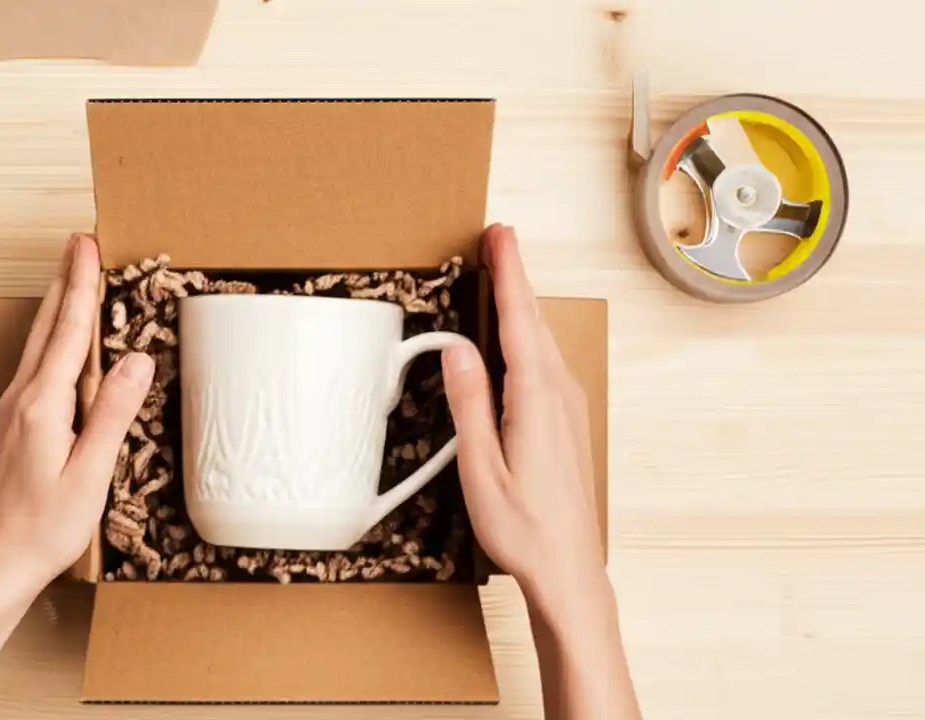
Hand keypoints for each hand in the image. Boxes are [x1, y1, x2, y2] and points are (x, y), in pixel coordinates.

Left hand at [0, 233, 154, 592]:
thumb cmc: (47, 528)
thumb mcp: (91, 473)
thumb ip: (112, 413)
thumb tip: (137, 361)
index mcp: (42, 405)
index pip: (69, 332)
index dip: (82, 285)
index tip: (88, 246)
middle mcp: (21, 399)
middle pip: (48, 327)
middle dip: (66, 281)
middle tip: (79, 243)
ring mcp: (13, 411)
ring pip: (39, 344)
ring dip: (58, 306)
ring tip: (72, 277)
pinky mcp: (15, 425)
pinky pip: (36, 366)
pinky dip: (52, 338)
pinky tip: (60, 340)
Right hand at [442, 224, 602, 602]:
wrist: (568, 571)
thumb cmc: (521, 528)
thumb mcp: (479, 468)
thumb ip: (468, 403)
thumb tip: (456, 347)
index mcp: (535, 399)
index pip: (519, 321)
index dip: (509, 274)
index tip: (501, 235)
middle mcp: (559, 395)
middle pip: (535, 322)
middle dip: (516, 277)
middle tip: (500, 238)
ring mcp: (568, 408)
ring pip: (542, 342)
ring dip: (522, 305)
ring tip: (504, 275)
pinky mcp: (567, 423)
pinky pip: (546, 364)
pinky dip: (529, 336)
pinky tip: (517, 338)